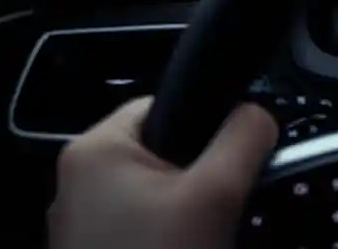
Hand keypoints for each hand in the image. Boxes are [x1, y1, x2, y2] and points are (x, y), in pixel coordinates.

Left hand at [49, 97, 277, 248]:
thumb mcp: (215, 194)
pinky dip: (171, 237)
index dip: (210, 123)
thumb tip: (259, 112)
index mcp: (95, 148)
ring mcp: (83, 223)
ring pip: (159, 193)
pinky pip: (145, 226)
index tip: (234, 158)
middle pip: (167, 151)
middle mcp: (78, 180)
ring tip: (206, 236)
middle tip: (223, 205)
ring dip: (190, 210)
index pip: (167, 102)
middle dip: (203, 175)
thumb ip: (244, 138)